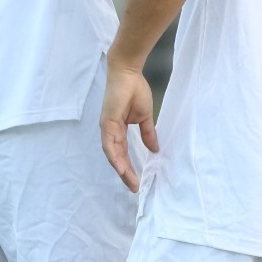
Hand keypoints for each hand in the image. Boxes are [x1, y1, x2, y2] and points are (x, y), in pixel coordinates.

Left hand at [99, 58, 159, 192]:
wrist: (128, 73)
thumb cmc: (135, 91)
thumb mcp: (145, 117)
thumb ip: (148, 133)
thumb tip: (155, 149)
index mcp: (118, 130)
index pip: (123, 153)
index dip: (130, 168)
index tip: (138, 181)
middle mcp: (110, 131)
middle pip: (117, 158)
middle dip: (126, 174)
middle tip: (134, 188)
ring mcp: (107, 128)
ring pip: (112, 154)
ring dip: (120, 169)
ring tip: (130, 182)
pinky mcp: (106, 122)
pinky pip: (109, 144)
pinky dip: (114, 156)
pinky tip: (120, 167)